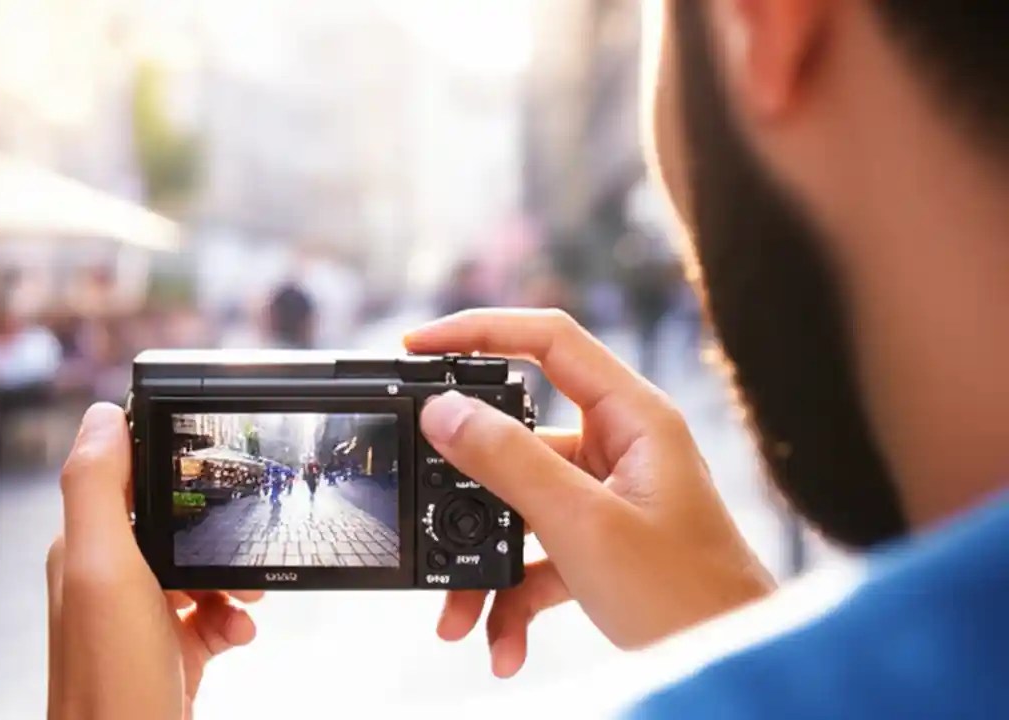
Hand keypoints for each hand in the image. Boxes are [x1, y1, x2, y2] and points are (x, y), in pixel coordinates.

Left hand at [47, 403, 262, 718]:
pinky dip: (233, 619)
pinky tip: (238, 632)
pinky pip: (210, 616)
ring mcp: (139, 617)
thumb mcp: (106, 570)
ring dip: (233, 578)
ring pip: (198, 569)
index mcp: (85, 547)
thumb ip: (97, 488)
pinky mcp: (168, 652)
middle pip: (173, 522)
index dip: (171, 465)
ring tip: (247, 600)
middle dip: (217, 532)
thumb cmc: (113, 681)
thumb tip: (104, 413)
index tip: (215, 467)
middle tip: (244, 554)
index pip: (127, 474)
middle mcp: (108, 578)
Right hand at [407, 310, 773, 676]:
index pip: (550, 341)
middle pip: (518, 434)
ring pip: (519, 504)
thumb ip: (509, 461)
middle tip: (421, 491)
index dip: (481, 331)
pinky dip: (511, 593)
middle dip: (467, 482)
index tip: (420, 345)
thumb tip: (445, 412)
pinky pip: (535, 552)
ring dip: (484, 559)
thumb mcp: (582, 523)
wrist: (729, 662)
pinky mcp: (597, 541)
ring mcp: (607, 495)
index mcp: (634, 417)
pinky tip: (501, 636)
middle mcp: (620, 446)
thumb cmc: (687, 595)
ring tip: (459, 610)